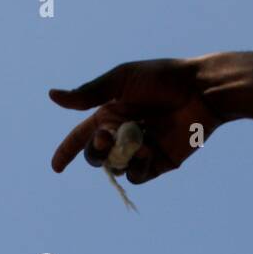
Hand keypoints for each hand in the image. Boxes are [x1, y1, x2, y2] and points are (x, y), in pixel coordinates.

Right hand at [49, 57, 228, 184]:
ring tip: (138, 140)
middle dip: (95, 152)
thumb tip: (53, 96)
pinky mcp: (160, 162)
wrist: (200, 90)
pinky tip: (149, 148)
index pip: (82, 136)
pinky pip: (138, 175)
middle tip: (104, 138)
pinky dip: (138, 165)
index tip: (56, 167)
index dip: (67, 151)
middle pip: (96, 156)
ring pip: (117, 168)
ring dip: (120, 157)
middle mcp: (123, 133)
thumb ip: (88, 94)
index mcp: (110, 113)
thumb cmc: (162, 78)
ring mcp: (141, 150)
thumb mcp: (121, 81)